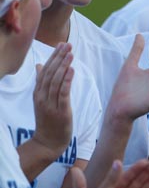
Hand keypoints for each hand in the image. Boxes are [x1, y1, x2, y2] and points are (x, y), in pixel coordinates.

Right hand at [31, 42, 73, 157]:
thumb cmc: (48, 120)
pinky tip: (71, 70)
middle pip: (50, 73)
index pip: (45, 71)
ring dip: (63, 66)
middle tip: (67, 45)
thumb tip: (40, 65)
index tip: (61, 45)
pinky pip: (63, 93)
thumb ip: (42, 83)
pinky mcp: (60, 111)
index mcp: (38, 93)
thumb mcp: (42, 100)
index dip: (53, 57)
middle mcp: (42, 97)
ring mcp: (50, 104)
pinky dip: (67, 81)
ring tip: (70, 53)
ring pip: (56, 81)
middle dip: (59, 58)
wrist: (47, 142)